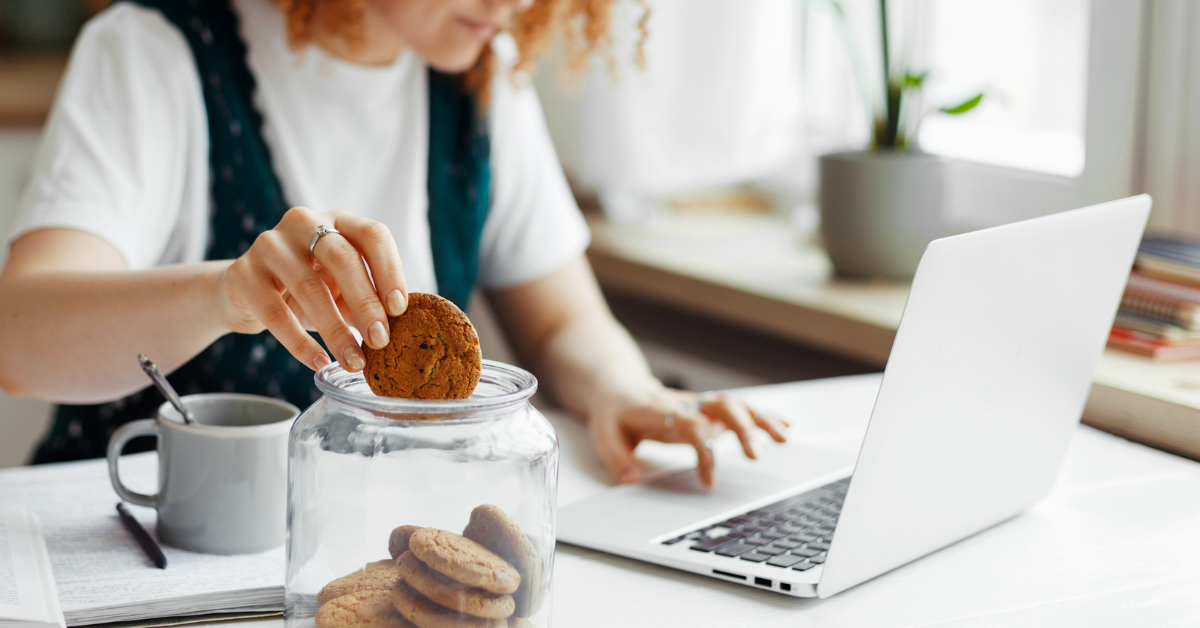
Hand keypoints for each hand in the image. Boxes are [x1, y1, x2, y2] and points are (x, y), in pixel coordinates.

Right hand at [218, 207, 407, 371]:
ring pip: (309, 288)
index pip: (372, 235)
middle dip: (366, 302)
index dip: (390, 270)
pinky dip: (300, 342)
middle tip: (380, 340)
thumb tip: (394, 331)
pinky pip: (275, 313)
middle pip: (342, 257)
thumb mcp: (340, 290)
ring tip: (353, 361)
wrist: (244, 293)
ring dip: (335, 330)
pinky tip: (319, 362)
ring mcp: (270, 245)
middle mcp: (303, 223)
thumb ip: (365, 301)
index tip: (400, 309)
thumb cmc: (306, 289)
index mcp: (337, 221)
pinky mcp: (243, 274)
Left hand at [588, 388, 788, 486]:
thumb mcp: (603, 435)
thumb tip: (630, 480)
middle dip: (742, 428)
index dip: (703, 450)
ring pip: (735, 404)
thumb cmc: (614, 414)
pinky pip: (739, 409)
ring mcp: (699, 405)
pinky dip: (762, 415)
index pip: (689, 426)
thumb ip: (617, 459)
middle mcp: (685, 404)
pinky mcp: (707, 409)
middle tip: (757, 455)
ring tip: (783, 436)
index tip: (711, 480)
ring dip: (760, 418)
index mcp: (660, 410)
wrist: (618, 386)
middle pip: (720, 406)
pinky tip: (784, 425)